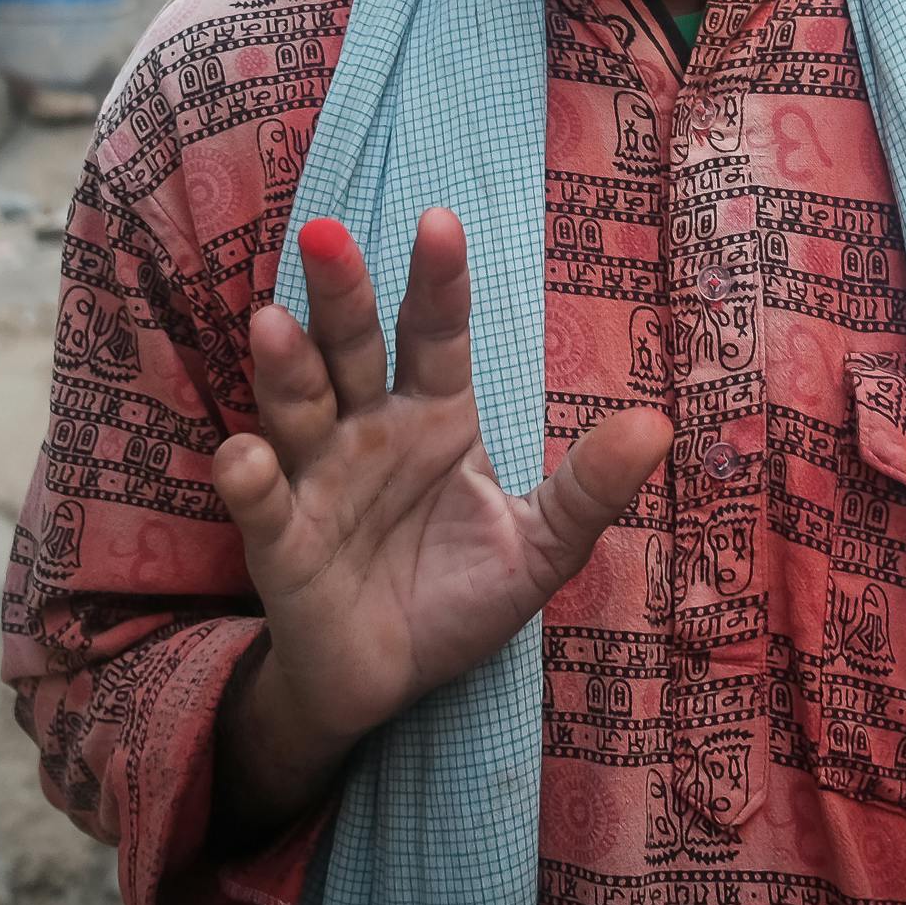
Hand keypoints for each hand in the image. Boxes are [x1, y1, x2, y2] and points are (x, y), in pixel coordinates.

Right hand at [217, 211, 671, 760]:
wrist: (392, 683)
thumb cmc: (459, 594)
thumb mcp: (540, 546)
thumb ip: (590, 488)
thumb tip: (658, 425)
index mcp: (436, 414)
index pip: (436, 333)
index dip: (437, 280)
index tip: (440, 222)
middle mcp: (370, 430)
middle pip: (351, 348)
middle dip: (339, 293)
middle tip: (325, 233)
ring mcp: (319, 481)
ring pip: (298, 409)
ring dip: (286, 367)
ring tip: (274, 322)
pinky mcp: (282, 544)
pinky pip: (263, 505)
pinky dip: (250, 479)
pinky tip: (247, 457)